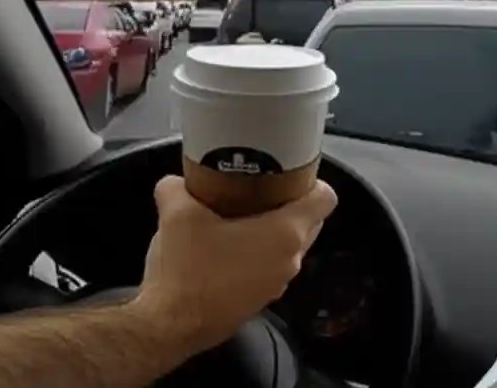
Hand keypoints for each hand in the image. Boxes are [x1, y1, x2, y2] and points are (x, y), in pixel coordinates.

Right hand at [133, 175, 337, 351]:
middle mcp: (290, 260)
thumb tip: (176, 183)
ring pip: (287, 247)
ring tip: (235, 215)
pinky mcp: (259, 301)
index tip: (286, 172)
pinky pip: (269, 267)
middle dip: (288, 203)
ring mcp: (276, 285)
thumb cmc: (187, 265)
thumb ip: (176, 187)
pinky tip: (222, 248)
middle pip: (309, 222)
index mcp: (284, 233)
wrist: (172, 323)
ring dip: (269, 231)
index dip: (311, 180)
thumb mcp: (175, 212)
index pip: (324, 198)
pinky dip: (255, 254)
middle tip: (256, 187)